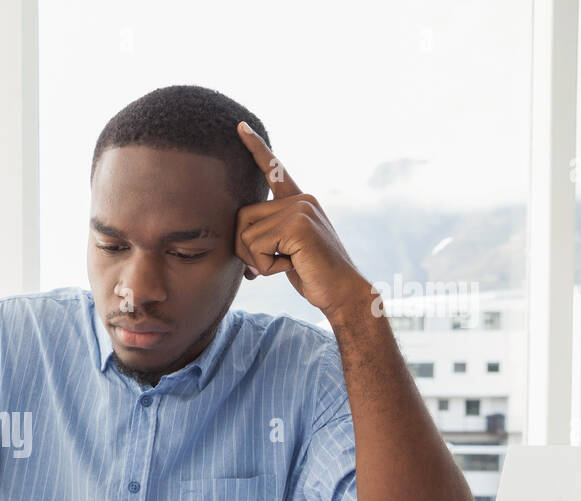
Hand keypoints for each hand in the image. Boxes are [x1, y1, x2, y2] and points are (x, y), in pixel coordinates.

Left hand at [234, 122, 372, 317]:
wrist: (343, 292)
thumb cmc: (312, 275)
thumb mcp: (285, 250)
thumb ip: (266, 236)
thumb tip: (237, 240)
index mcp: (299, 201)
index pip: (273, 171)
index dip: (256, 148)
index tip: (240, 127)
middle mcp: (301, 199)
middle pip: (242, 217)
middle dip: (246, 250)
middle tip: (273, 264)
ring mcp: (300, 209)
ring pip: (245, 235)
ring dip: (257, 260)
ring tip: (287, 264)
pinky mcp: (298, 224)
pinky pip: (256, 247)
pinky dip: (266, 267)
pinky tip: (292, 266)